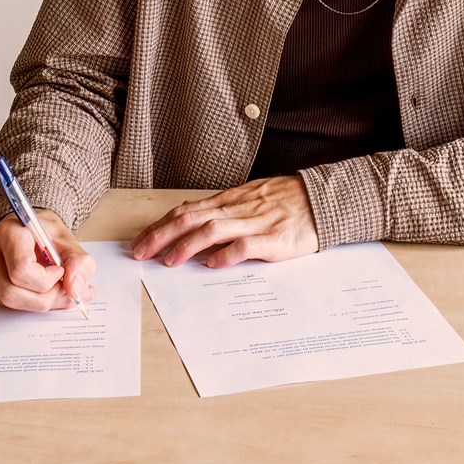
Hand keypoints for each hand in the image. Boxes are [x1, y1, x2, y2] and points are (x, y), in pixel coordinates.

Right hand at [0, 210, 95, 311]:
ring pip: (8, 301)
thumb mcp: (69, 240)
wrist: (32, 229)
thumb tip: (75, 289)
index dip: (45, 279)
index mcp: (8, 232)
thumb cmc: (46, 232)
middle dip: (44, 298)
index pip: (21, 269)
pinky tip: (48, 293)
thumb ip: (79, 263)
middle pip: (10, 291)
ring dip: (39, 303)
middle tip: (65, 289)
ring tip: (60, 292)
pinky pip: (9, 303)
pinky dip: (33, 303)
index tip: (60, 271)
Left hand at [131, 175, 319, 268]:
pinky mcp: (274, 238)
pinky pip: (246, 244)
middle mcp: (237, 208)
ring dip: (188, 245)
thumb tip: (194, 224)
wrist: (322, 200)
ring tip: (169, 261)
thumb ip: (225, 211)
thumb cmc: (286, 200)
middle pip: (192, 218)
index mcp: (230, 200)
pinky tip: (213, 264)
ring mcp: (255, 222)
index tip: (141, 241)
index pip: (187, 210)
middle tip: (141, 253)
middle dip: (162, 235)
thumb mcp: (251, 198)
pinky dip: (227, 254)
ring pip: (213, 229)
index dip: (161, 225)